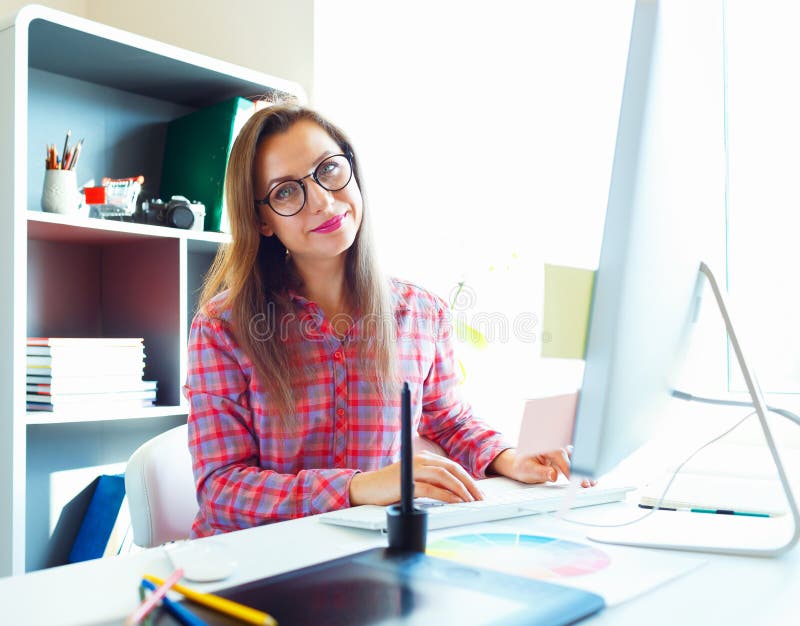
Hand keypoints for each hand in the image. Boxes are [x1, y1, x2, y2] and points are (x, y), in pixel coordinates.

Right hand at [349, 451, 483, 505]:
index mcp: (424, 458)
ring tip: (471, 501)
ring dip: (461, 489)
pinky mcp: (406, 482)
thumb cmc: (390, 486)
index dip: (468, 479)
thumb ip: (432, 482)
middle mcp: (420, 459)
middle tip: (480, 498)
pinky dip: (446, 495)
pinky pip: (431, 487)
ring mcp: (413, 469)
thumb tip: (454, 494)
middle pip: (452, 468)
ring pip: (444, 476)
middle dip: (469, 484)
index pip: (452, 466)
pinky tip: (455, 502)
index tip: (478, 493)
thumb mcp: (415, 480)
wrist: (366, 488)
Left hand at [488, 447, 595, 487]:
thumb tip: (553, 475)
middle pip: (572, 456)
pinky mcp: (566, 459)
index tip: (575, 479)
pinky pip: (576, 464)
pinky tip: (591, 479)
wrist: (519, 464)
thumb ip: (540, 472)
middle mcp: (556, 446)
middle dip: (581, 469)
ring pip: (577, 460)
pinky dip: (583, 472)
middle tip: (587, 482)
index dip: (569, 468)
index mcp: (546, 445)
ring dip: (584, 471)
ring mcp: (562, 452)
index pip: (560, 455)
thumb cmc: (522, 465)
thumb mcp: (526, 469)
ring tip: (592, 482)